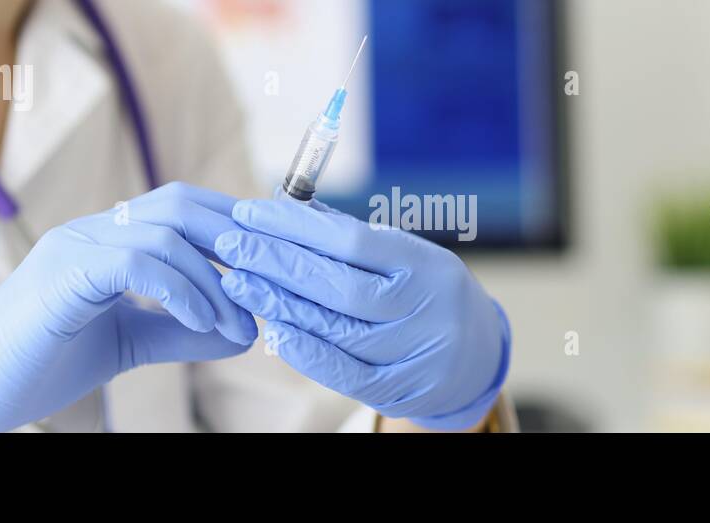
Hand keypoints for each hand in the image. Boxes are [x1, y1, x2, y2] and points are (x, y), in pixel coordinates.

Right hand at [0, 182, 256, 431]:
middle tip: (271, 287)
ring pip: (168, 233)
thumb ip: (181, 328)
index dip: (235, 231)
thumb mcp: (128, 342)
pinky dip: (184, 291)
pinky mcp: (63, 273)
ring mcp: (75, 245)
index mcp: (107, 239)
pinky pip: (140, 263)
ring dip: (218, 281)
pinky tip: (206, 322)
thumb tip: (246, 329)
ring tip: (242, 324)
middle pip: (183, 203)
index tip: (274, 270)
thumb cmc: (41, 365)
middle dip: (237, 243)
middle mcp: (92, 230)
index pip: (185, 209)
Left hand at [215, 198, 509, 429]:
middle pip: (340, 286)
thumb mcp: (404, 256)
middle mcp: (427, 309)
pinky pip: (348, 375)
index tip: (250, 213)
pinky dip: (309, 354)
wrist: (478, 355)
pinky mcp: (404, 391)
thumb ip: (349, 236)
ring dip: (282, 305)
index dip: (296, 227)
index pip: (353, 241)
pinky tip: (276, 332)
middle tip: (231, 245)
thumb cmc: (425, 293)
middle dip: (278, 263)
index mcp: (426, 265)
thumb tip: (285, 205)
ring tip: (240, 283)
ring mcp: (417, 353)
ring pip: (339, 330)